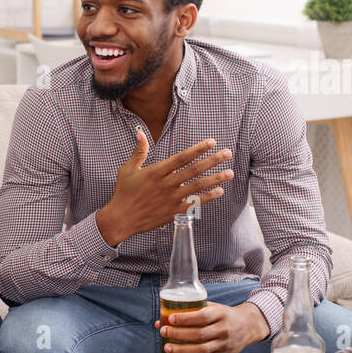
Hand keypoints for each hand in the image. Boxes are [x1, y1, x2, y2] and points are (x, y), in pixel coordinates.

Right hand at [96, 133, 233, 245]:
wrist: (121, 219)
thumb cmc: (123, 193)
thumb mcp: (127, 170)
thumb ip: (138, 152)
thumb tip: (140, 133)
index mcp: (155, 172)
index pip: (181, 158)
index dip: (198, 149)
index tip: (211, 142)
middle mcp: (166, 185)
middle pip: (194, 170)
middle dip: (212, 160)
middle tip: (227, 153)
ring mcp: (171, 199)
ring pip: (197, 186)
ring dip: (215, 179)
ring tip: (230, 173)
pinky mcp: (173, 212)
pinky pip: (194, 204)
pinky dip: (207, 198)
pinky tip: (219, 191)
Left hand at [156, 302, 269, 352]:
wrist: (249, 325)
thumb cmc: (224, 315)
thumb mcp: (212, 307)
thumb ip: (190, 311)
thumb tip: (162, 319)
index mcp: (220, 314)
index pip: (202, 316)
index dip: (185, 318)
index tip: (171, 319)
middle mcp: (223, 329)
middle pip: (199, 334)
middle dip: (178, 334)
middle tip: (163, 332)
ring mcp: (223, 344)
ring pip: (202, 349)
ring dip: (183, 350)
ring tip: (167, 347)